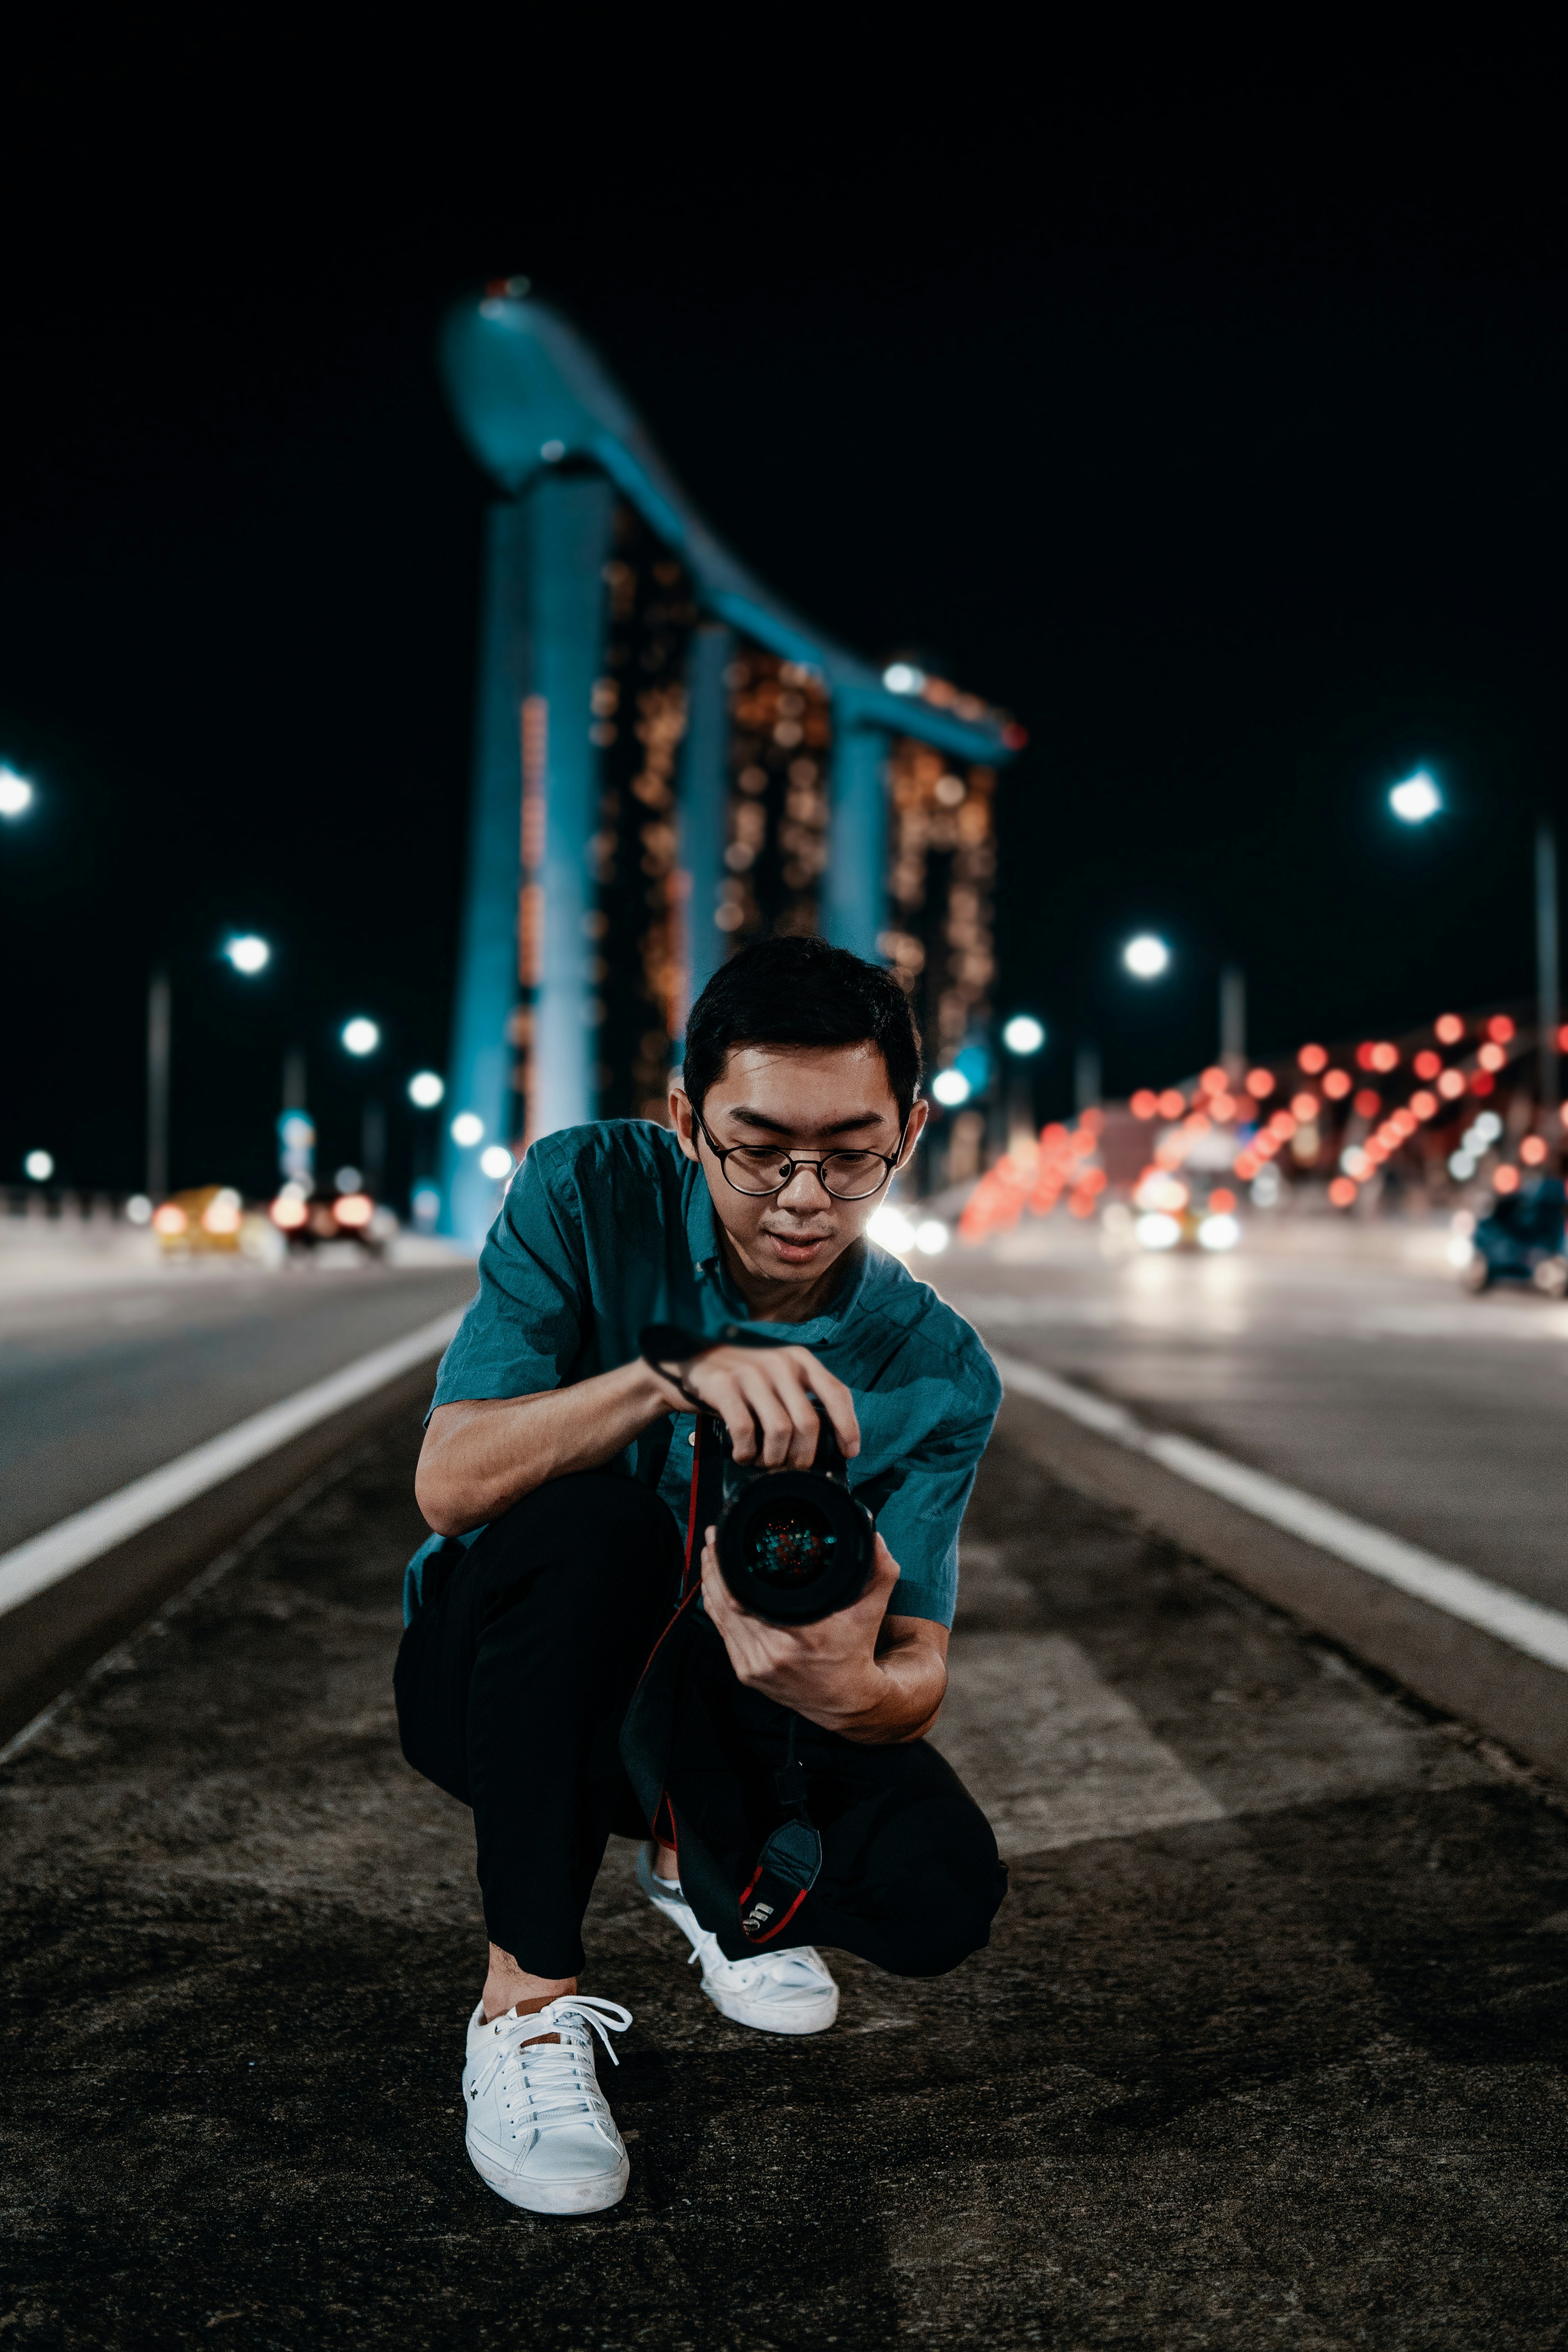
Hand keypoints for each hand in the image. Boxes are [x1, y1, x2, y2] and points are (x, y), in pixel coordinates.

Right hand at [657, 1343, 858, 1469]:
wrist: (689, 1363)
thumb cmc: (742, 1381)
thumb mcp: (778, 1378)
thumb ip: (801, 1400)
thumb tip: (831, 1443)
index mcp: (799, 1359)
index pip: (837, 1393)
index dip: (848, 1427)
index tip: (849, 1452)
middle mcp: (780, 1363)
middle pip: (809, 1422)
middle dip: (804, 1456)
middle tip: (792, 1468)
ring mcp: (751, 1373)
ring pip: (780, 1431)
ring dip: (774, 1458)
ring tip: (765, 1463)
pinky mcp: (724, 1386)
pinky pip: (746, 1431)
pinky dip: (747, 1453)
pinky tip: (743, 1455)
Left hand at [700, 1527, 899, 1729]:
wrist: (845, 1699)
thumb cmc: (855, 1652)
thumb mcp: (872, 1610)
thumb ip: (878, 1571)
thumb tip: (873, 1537)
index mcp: (801, 1636)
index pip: (746, 1596)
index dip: (727, 1567)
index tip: (725, 1539)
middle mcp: (772, 1654)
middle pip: (725, 1602)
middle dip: (715, 1566)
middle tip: (713, 1536)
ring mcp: (754, 1666)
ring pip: (718, 1616)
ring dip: (710, 1582)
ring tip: (709, 1553)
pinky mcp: (745, 1672)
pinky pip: (721, 1633)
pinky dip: (715, 1607)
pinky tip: (713, 1586)